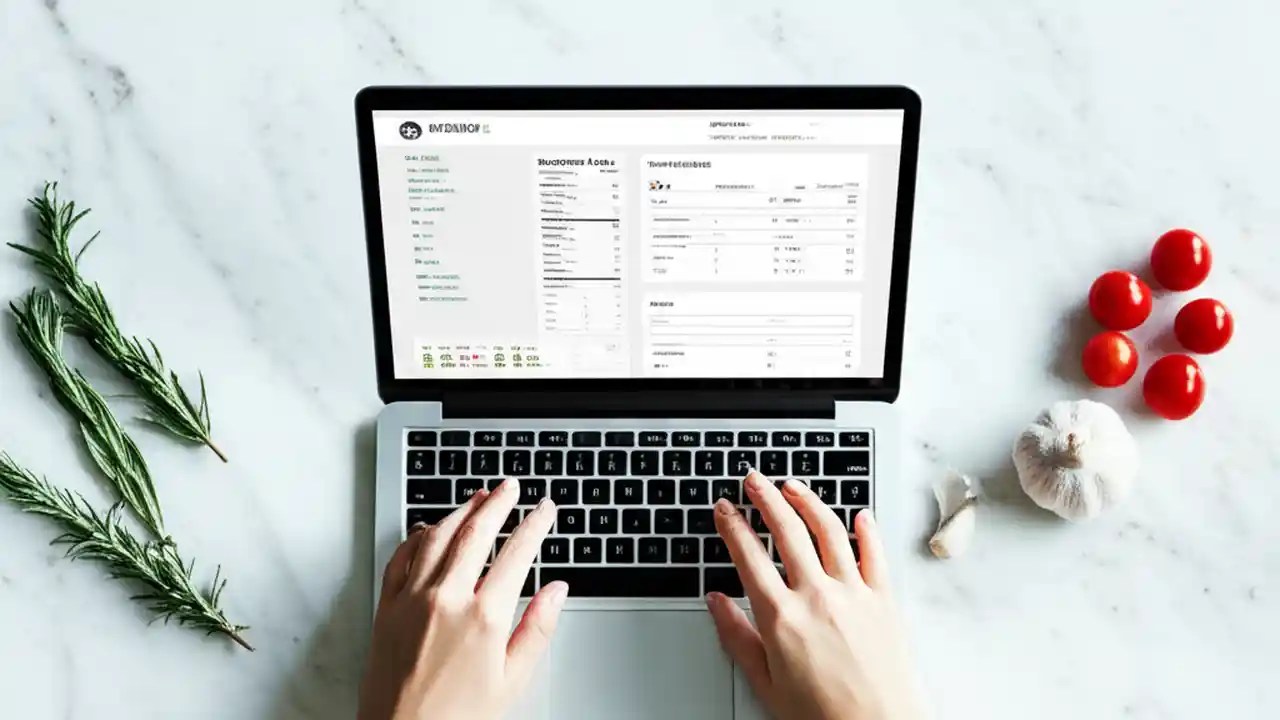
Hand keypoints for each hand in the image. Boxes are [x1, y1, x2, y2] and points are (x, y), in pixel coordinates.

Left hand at [358, 480, 567, 719]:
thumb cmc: (456, 719)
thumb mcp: (512, 681)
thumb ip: (537, 629)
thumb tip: (556, 591)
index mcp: (484, 617)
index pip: (517, 553)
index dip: (535, 524)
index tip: (544, 510)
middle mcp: (446, 599)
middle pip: (475, 531)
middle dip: (498, 503)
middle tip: (510, 488)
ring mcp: (411, 600)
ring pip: (437, 536)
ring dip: (459, 510)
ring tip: (476, 497)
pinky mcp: (385, 608)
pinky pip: (401, 557)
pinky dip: (417, 536)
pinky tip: (427, 529)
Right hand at [706, 471, 925, 719]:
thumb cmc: (823, 716)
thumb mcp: (765, 682)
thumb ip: (737, 636)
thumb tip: (716, 603)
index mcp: (781, 617)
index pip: (748, 556)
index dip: (732, 526)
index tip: (725, 509)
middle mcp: (817, 596)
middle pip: (787, 530)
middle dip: (766, 497)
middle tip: (754, 480)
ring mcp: (853, 594)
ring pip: (829, 530)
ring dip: (808, 501)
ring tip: (794, 486)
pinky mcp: (884, 600)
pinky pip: (874, 554)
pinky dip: (866, 529)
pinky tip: (859, 515)